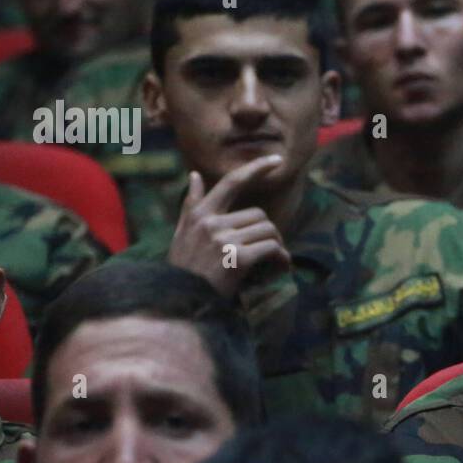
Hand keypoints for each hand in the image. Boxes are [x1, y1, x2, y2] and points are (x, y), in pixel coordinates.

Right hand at [167, 155, 291, 296]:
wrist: (181, 302)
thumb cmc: (184, 270)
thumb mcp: (182, 234)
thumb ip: (191, 205)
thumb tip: (194, 175)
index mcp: (200, 215)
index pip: (231, 183)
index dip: (255, 168)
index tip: (276, 160)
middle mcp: (211, 223)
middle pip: (259, 215)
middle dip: (268, 232)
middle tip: (270, 251)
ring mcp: (224, 239)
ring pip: (268, 231)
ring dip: (276, 247)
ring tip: (274, 262)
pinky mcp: (237, 258)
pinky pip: (271, 249)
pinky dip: (281, 259)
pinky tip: (279, 269)